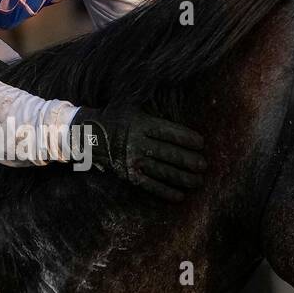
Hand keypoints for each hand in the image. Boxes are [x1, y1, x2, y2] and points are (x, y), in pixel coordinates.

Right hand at [70, 105, 205, 200]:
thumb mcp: (133, 107)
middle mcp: (138, 143)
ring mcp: (133, 160)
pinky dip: (165, 191)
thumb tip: (175, 96)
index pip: (169, 133)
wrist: (89, 135)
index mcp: (141, 124)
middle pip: (169, 153)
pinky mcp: (129, 174)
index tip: (201, 143)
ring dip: (183, 178)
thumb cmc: (116, 118)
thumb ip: (153, 107)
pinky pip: (150, 185)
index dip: (187, 139)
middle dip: (189, 160)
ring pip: (163, 171)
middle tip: (204, 165)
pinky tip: (180, 196)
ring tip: (198, 181)